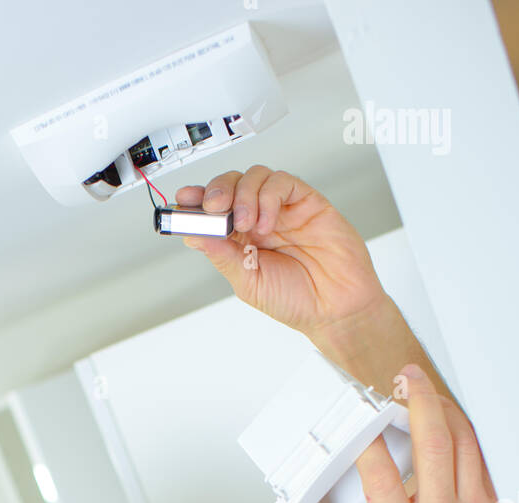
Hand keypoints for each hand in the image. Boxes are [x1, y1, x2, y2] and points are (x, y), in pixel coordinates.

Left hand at [175, 166, 388, 337]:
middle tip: (213, 207)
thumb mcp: (247, 282)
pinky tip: (267, 222)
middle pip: (231, 185)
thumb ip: (222, 256)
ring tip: (246, 223)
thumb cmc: (296, 300)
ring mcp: (282, 210)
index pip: (213, 211)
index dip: (196, 202)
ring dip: (243, 195)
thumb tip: (194, 235)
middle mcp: (259, 220)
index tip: (182, 201)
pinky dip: (269, 197)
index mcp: (240, 240)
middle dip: (217, 191)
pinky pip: (282, 183)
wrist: (335, 309)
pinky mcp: (306, 202)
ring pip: (255, 177)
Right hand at [285, 366, 518, 502]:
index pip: (383, 481)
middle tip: (403, 378)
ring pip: (462, 441)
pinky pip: (480, 454)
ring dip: (442, 407)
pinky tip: (448, 418)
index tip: (358, 423)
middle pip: (433, 445)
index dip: (368, 445)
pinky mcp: (493, 502)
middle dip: (417, 402)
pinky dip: (463, 429)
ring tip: (423, 389)